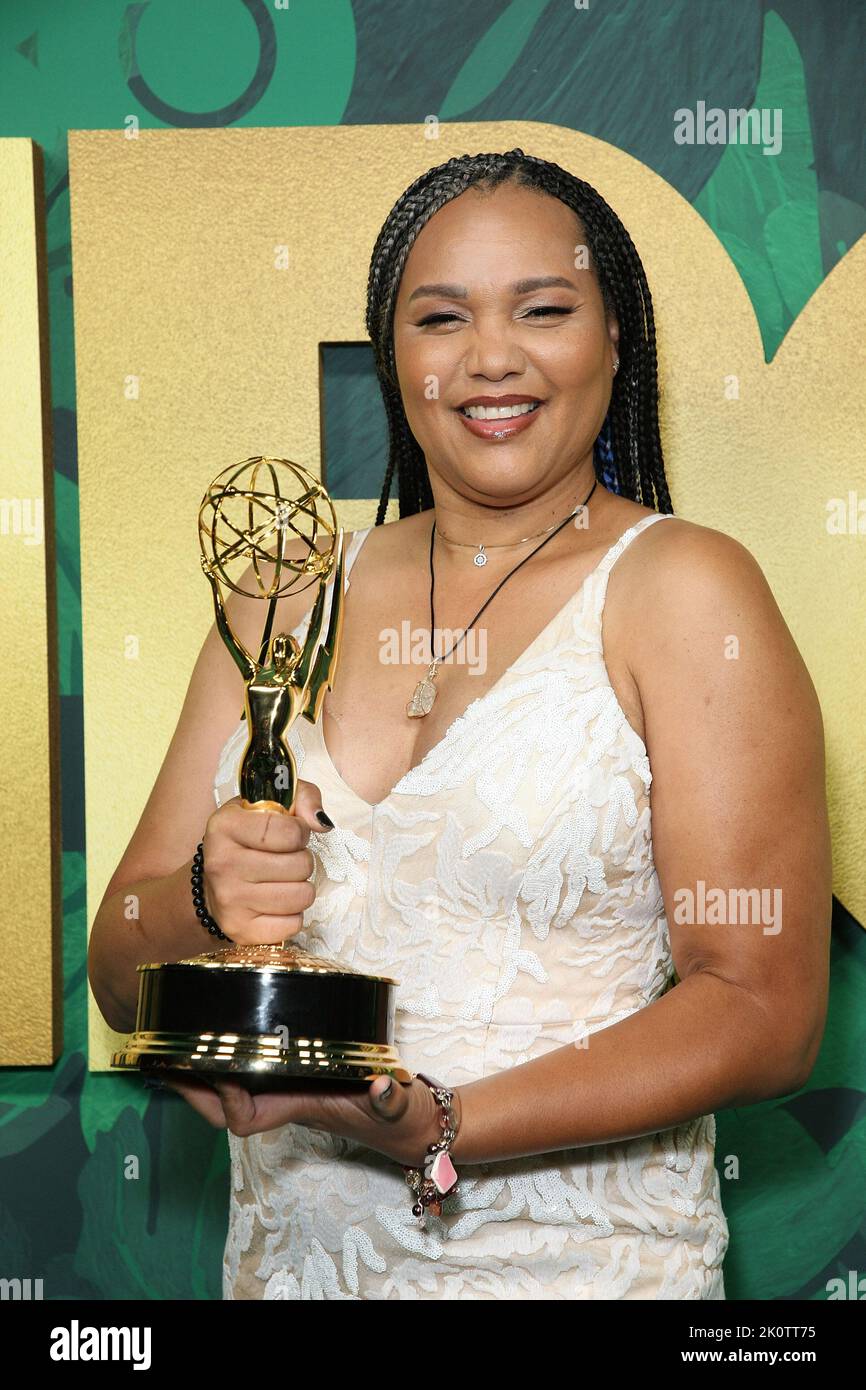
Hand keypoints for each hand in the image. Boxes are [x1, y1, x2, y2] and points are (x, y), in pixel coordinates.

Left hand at [157, 1071, 461, 1167]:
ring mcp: (288, 1092)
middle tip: (162, 1062)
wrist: (410, 1124)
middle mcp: (286, 1102)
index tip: (219, 1067)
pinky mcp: (297, 1077)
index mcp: (300, 1109)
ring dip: (201, 1078)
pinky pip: (250, 1075)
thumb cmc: (402, 1117)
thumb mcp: (398, 1106)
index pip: (246, 1115)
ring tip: (174, 1052)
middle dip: (191, 1092)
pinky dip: (228, 1063)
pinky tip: (217, 1042)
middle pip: (223, 1109)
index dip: (226, 1097)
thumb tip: (379, 1088)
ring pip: (230, 1094)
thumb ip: (390, 1098)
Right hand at [200, 780, 333, 945]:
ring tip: (284, 880)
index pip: (288, 831)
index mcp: (224, 826)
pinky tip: (276, 903)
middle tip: (286, 859)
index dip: (300, 833)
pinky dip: (292, 914)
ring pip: (301, 896)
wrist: (213, 885)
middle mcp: (222, 864)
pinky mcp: (240, 930)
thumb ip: (303, 797)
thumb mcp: (268, 805)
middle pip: (299, 866)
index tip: (293, 834)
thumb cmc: (248, 839)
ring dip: (301, 887)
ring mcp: (229, 900)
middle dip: (302, 861)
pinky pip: (293, 924)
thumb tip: (322, 823)